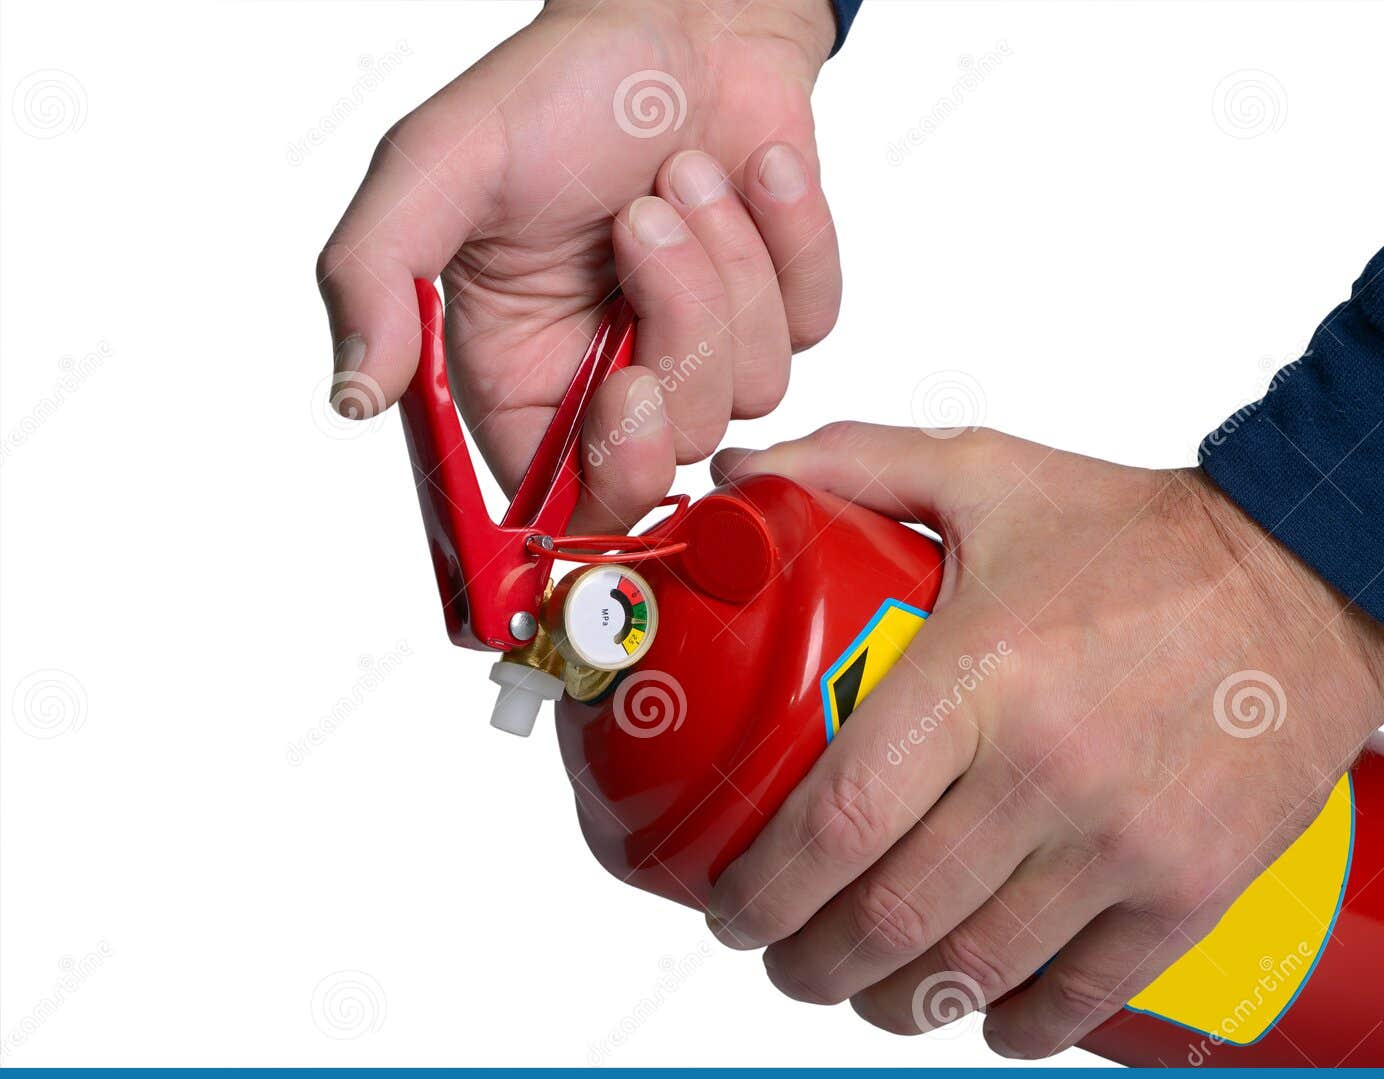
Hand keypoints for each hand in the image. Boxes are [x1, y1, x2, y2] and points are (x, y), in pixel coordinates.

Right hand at [317, 0, 841, 529]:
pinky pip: (813, 324)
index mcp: (521, 375)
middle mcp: (613, 380)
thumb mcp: (439, 164)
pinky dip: (790, 234)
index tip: (626, 388)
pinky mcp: (782, 313)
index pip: (572, 504)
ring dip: (726, 257)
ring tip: (683, 172)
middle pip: (675, 448)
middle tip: (640, 224)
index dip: (612, 471)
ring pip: (754, 387)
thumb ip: (376, 277)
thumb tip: (348, 396)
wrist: (680, 15)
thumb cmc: (557, 86)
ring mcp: (705, 352)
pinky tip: (752, 171)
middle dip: (677, 326)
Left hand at [703, 423, 1383, 1058]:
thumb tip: (737, 476)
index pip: (839, 821)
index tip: (730, 906)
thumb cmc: (1141, 534)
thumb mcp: (987, 471)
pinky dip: (1008, 1026)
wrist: (1318, 580)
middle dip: (808, 961)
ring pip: (973, 972)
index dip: (764, 889)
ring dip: (892, 1002)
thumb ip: (852, 464)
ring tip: (859, 988)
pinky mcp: (1192, 891)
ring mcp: (1126, 845)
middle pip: (891, 918)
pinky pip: (1080, 997)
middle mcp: (1048, 772)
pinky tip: (974, 1012)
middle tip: (782, 953)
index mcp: (981, 674)